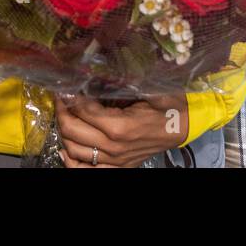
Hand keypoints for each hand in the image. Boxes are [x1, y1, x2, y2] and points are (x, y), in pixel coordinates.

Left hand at [55, 93, 189, 167]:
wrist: (183, 125)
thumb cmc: (166, 104)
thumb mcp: (144, 88)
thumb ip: (118, 83)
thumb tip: (91, 74)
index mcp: (120, 126)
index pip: (81, 110)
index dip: (69, 96)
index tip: (64, 85)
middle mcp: (113, 147)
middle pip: (71, 130)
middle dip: (61, 111)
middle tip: (61, 97)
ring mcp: (115, 160)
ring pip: (73, 150)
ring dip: (63, 132)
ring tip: (65, 116)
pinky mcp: (118, 167)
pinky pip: (86, 171)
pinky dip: (71, 162)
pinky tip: (66, 149)